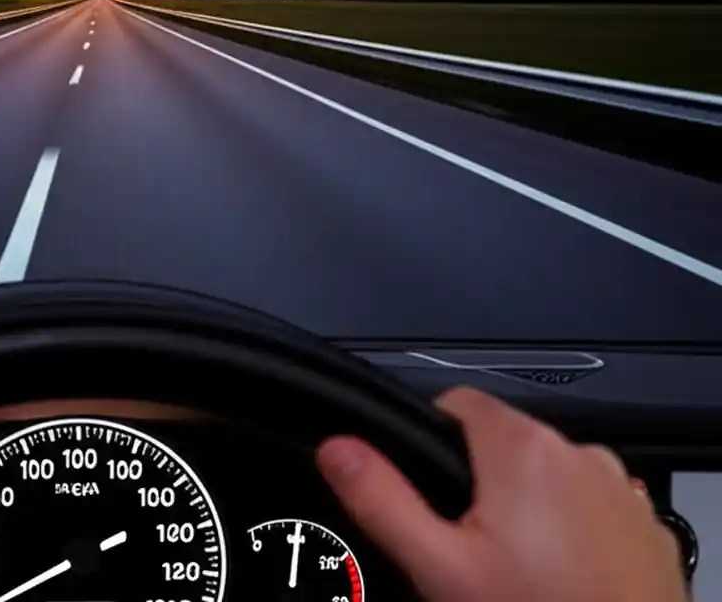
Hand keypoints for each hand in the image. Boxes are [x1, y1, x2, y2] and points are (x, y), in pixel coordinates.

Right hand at [316, 387, 686, 601]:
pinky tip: (560, 581)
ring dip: (528, 510)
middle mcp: (580, 455)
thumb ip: (382, 499)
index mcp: (523, 449)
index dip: (430, 442)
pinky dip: (572, 535)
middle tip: (468, 551)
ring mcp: (620, 491)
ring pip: (548, 480)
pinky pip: (591, 511)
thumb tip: (337, 449)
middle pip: (502, 444)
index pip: (457, 403)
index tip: (429, 495)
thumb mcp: (439, 567)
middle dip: (478, 485)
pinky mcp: (645, 527)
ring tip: (517, 573)